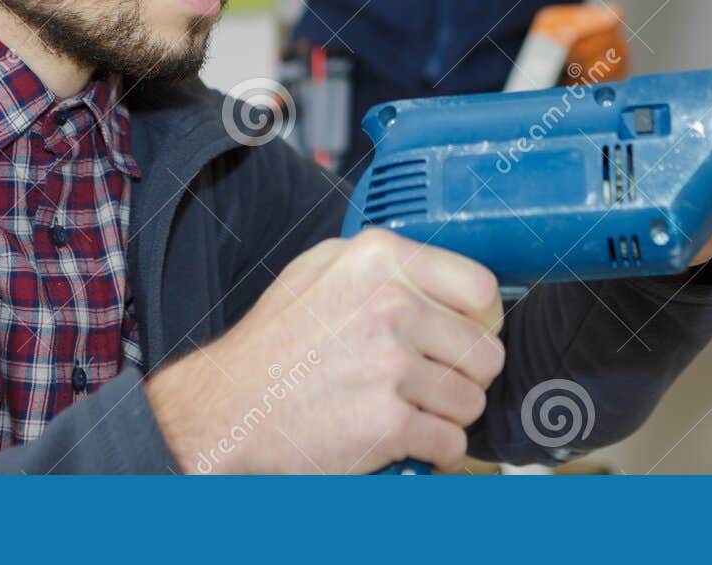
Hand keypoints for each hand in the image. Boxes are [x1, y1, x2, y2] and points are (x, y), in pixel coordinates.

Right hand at [148, 228, 504, 473]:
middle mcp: (390, 304)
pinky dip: (435, 451)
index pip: (481, 290)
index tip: (464, 339)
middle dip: (463, 376)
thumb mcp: (318, 270)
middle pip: (485, 351)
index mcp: (380, 259)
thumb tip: (445, 277)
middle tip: (427, 384)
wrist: (226, 410)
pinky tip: (405, 441)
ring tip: (408, 410)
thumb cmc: (272, 345)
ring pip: (472, 400)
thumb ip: (381, 263)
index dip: (480, 324)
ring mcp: (390, 364)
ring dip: (447, 415)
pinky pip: (452, 443)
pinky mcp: (388, 421)